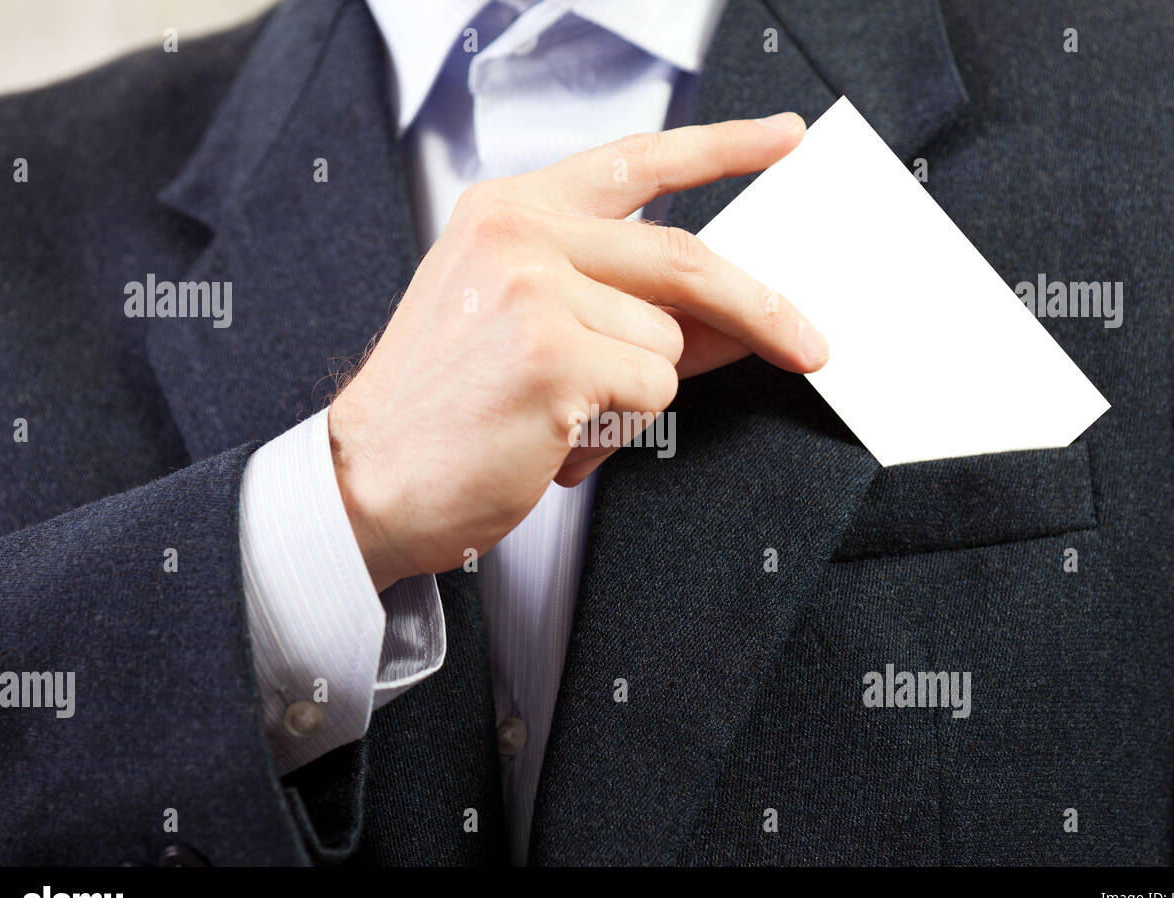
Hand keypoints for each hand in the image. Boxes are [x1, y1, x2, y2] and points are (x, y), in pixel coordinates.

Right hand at [328, 113, 827, 591]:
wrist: (367, 481)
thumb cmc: (443, 409)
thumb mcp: (524, 325)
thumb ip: (621, 302)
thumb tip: (730, 314)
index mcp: (508, 213)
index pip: (634, 162)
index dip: (719, 148)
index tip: (780, 138)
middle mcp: (519, 234)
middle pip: (686, 259)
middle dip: (760, 310)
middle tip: (806, 343)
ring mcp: (535, 288)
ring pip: (668, 341)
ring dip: (634, 396)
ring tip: (558, 415)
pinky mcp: (554, 351)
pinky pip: (652, 388)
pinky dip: (620, 430)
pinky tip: (552, 435)